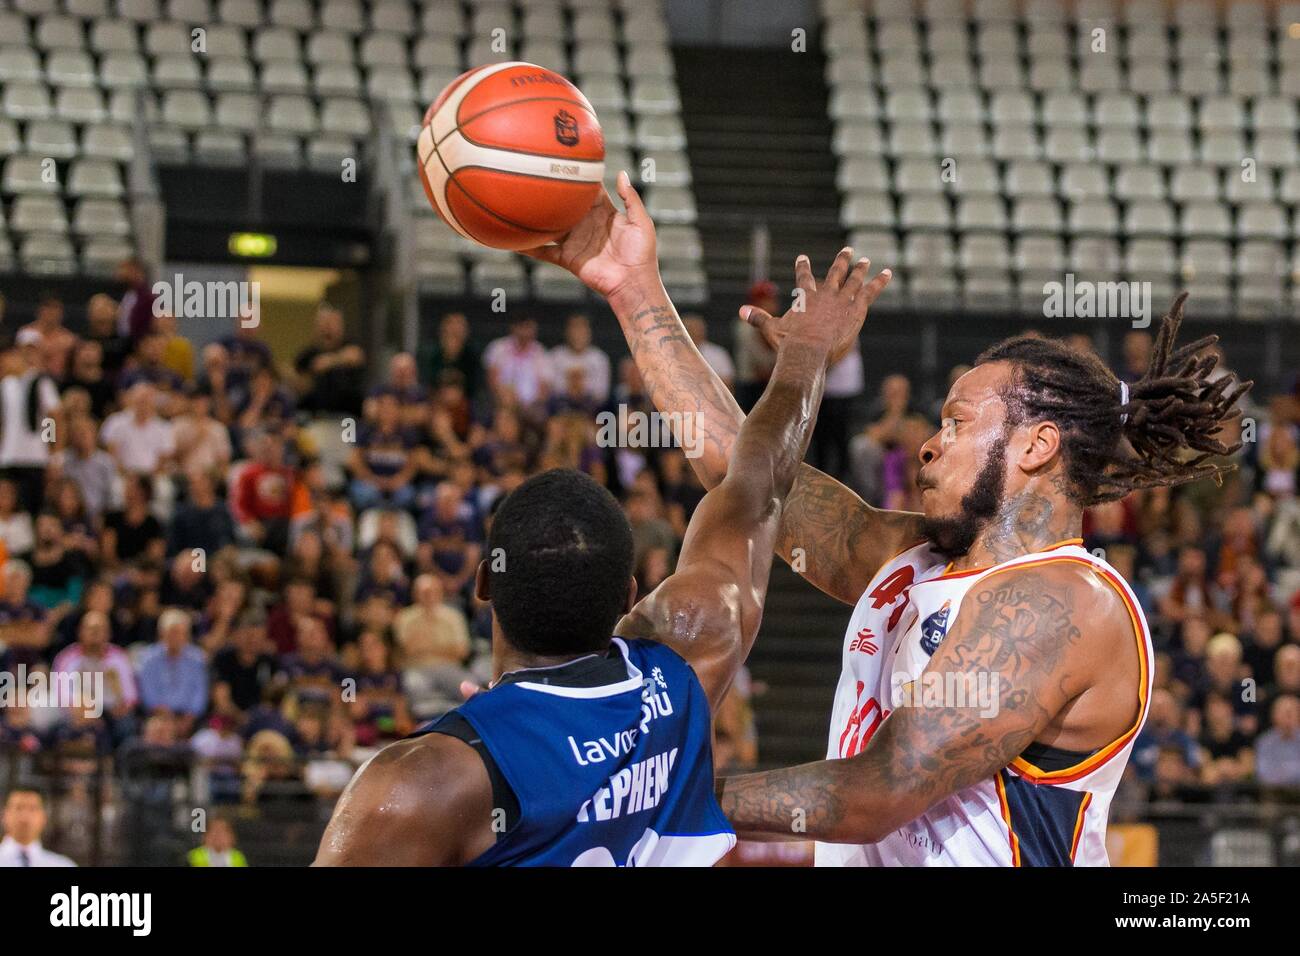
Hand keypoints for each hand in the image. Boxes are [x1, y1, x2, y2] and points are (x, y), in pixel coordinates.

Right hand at [519, 171, 658, 300]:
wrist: (633, 284)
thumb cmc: (642, 253)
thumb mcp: (641, 222)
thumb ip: (631, 198)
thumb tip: (621, 173)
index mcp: (604, 212)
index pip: (589, 190)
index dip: (579, 176)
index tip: (566, 160)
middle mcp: (586, 224)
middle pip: (566, 204)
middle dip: (553, 192)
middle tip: (536, 173)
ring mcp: (575, 241)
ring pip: (551, 225)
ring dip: (537, 217)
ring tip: (519, 202)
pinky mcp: (568, 258)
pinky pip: (545, 252)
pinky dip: (530, 247)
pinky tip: (514, 239)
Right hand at [740, 249, 891, 366]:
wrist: (808, 350)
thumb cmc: (789, 343)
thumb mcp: (771, 329)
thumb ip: (758, 318)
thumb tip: (740, 311)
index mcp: (805, 297)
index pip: (804, 277)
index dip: (803, 267)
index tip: (802, 258)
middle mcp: (825, 293)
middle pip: (836, 272)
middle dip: (842, 261)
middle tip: (848, 251)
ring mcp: (842, 299)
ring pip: (854, 279)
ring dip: (860, 269)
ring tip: (865, 261)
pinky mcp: (857, 308)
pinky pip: (870, 290)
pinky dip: (879, 281)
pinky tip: (887, 273)